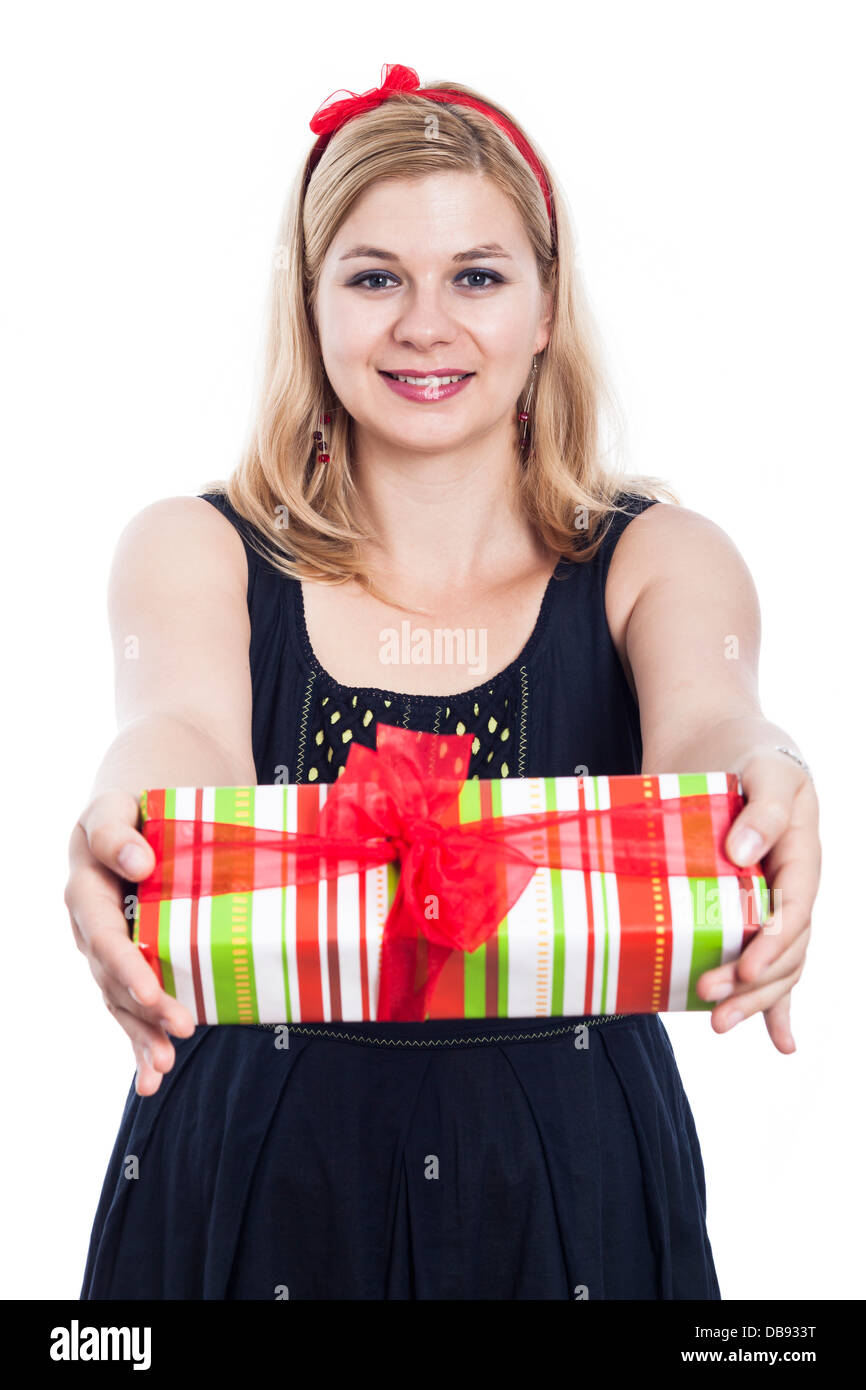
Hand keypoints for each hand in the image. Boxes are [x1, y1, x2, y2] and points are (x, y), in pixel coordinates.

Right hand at [65, 790, 195, 1094]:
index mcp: (86, 889)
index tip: (152, 992)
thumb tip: (139, 863)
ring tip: (163, 1067)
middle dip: (144, 1008)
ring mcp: (108, 952)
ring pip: (119, 1001)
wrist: (133, 817)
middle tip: (181, 1028)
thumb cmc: (129, 809)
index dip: (126, 965)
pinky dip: (139, 1043)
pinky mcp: (128, 965)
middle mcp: (91, 928)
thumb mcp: (113, 807)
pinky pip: (129, 1008)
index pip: (103, 934)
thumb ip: (115, 833)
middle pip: (113, 976)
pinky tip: (150, 1077)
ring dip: (141, 1036)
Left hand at [696, 748, 820, 1052]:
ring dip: (752, 997)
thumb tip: (743, 855)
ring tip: (717, 1020)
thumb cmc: (744, 748)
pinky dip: (771, 1001)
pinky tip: (780, 1040)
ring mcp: (764, 897)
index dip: (771, 943)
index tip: (742, 967)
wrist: (711, 737)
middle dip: (753, 980)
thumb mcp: (765, 767)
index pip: (795, 908)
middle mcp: (788, 883)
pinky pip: (761, 957)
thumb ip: (763, 808)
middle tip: (710, 997)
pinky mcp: (736, 903)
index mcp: (802, 853)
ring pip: (775, 962)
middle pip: (786, 947)